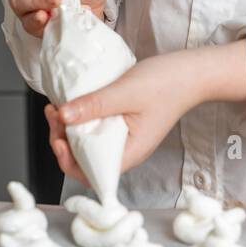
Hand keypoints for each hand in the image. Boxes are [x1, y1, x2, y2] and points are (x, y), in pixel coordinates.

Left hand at [43, 48, 217, 181]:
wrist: (191, 72)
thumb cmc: (167, 84)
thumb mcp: (125, 92)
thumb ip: (94, 105)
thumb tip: (63, 116)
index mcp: (130, 153)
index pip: (91, 174)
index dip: (69, 161)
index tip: (58, 137)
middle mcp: (126, 150)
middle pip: (85, 160)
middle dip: (62, 140)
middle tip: (54, 114)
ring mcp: (124, 137)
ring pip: (88, 143)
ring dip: (69, 128)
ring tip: (58, 107)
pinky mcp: (122, 124)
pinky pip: (96, 129)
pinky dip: (81, 119)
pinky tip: (73, 104)